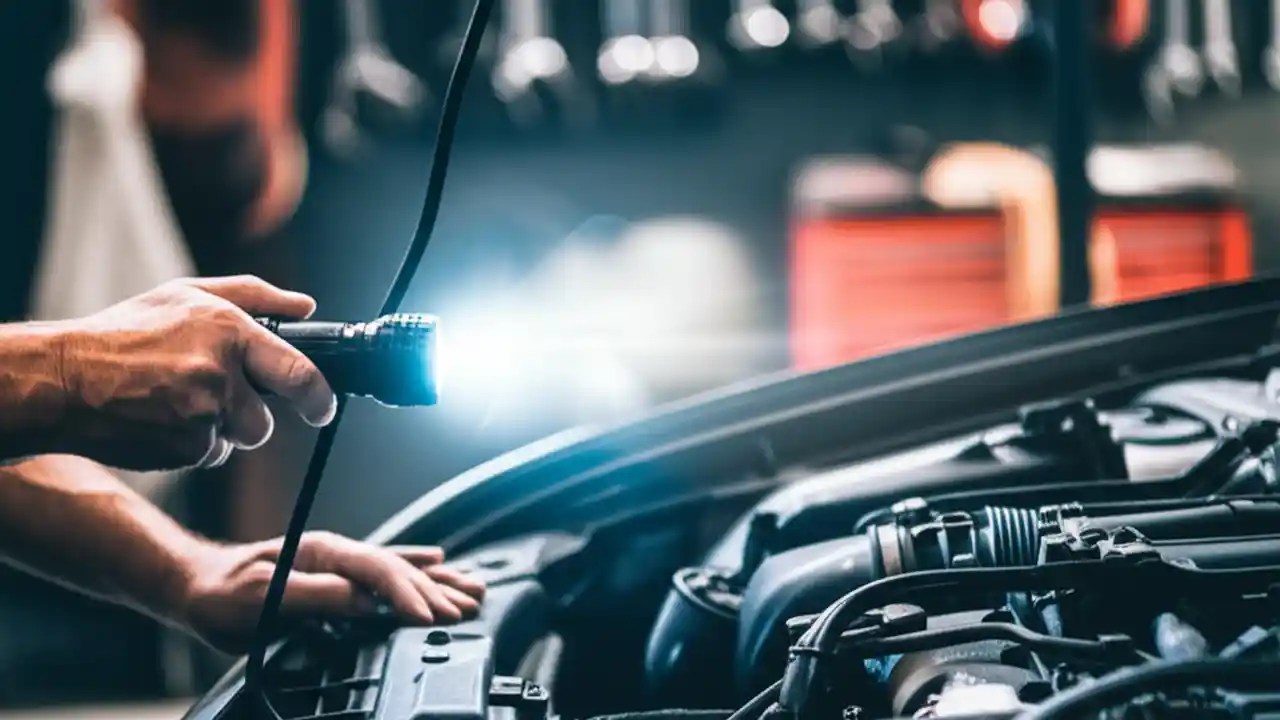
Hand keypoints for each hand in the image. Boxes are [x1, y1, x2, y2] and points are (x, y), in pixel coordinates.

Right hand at [51, 276, 336, 470]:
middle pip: (266, 420)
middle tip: (235, 411)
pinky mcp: (184, 447)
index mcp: (230, 331)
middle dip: (256, 420)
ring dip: (220, 429)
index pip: (299, 371)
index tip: (322, 408)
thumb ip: (254, 296)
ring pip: (239, 438)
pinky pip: (209, 454)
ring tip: (179, 402)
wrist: (66, 379)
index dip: (320, 397)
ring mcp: (202, 414)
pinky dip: (192, 443)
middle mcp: (220, 373)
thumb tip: (306, 306)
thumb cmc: (127, 333)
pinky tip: (162, 419)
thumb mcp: (188, 295)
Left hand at [176, 532, 485, 653]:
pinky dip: (417, 568)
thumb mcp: (262, 595)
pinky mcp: (336, 577)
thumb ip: (316, 595)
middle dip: (437, 592)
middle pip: (400, 569)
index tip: (431, 617)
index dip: (408, 594)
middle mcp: (337, 554)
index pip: (379, 570)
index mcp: (324, 552)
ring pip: (401, 568)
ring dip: (439, 580)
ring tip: (475, 589)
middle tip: (468, 610)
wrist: (197, 587)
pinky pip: (387, 571)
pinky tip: (440, 562)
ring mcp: (339, 563)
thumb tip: (363, 601)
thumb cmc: (222, 592)